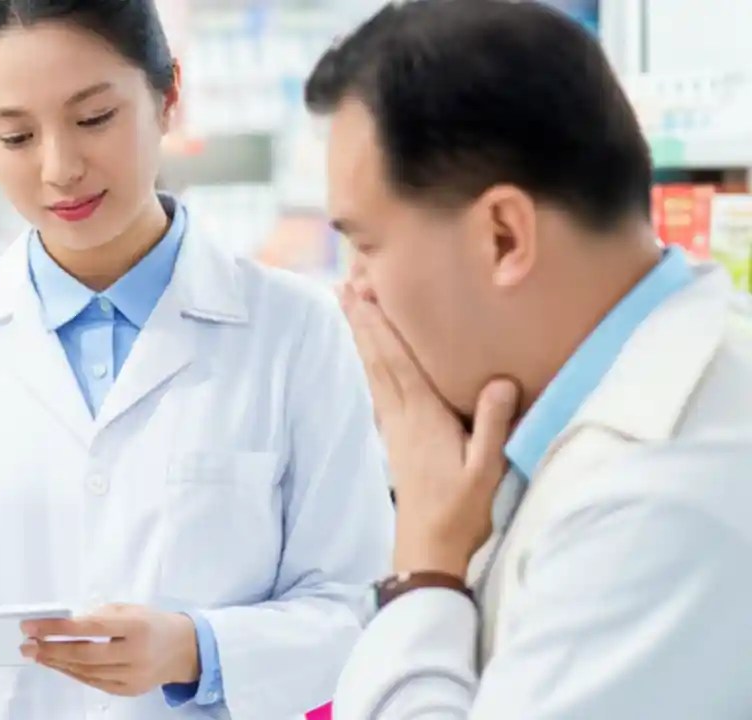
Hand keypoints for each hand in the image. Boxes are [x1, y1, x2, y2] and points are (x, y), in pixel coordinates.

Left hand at [19, 604, 199, 696]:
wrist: (184, 649)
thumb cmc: (152, 623)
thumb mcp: (129, 609)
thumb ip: (99, 615)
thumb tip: (63, 624)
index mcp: (136, 626)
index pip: (88, 628)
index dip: (55, 628)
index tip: (31, 626)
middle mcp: (135, 654)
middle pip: (83, 655)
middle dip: (49, 650)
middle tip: (27, 645)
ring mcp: (133, 676)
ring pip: (86, 672)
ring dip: (57, 662)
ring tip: (38, 654)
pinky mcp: (130, 690)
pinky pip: (94, 682)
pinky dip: (74, 673)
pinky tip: (59, 664)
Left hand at [338, 284, 519, 579]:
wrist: (428, 548)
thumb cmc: (461, 511)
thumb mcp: (486, 470)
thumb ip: (492, 425)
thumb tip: (499, 381)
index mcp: (423, 417)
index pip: (398, 361)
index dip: (381, 326)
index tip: (365, 293)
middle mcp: (402, 416)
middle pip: (377, 358)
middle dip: (362, 320)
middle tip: (344, 284)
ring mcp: (395, 427)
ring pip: (373, 371)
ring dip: (361, 337)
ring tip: (347, 306)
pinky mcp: (395, 438)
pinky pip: (378, 389)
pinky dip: (370, 364)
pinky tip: (368, 356)